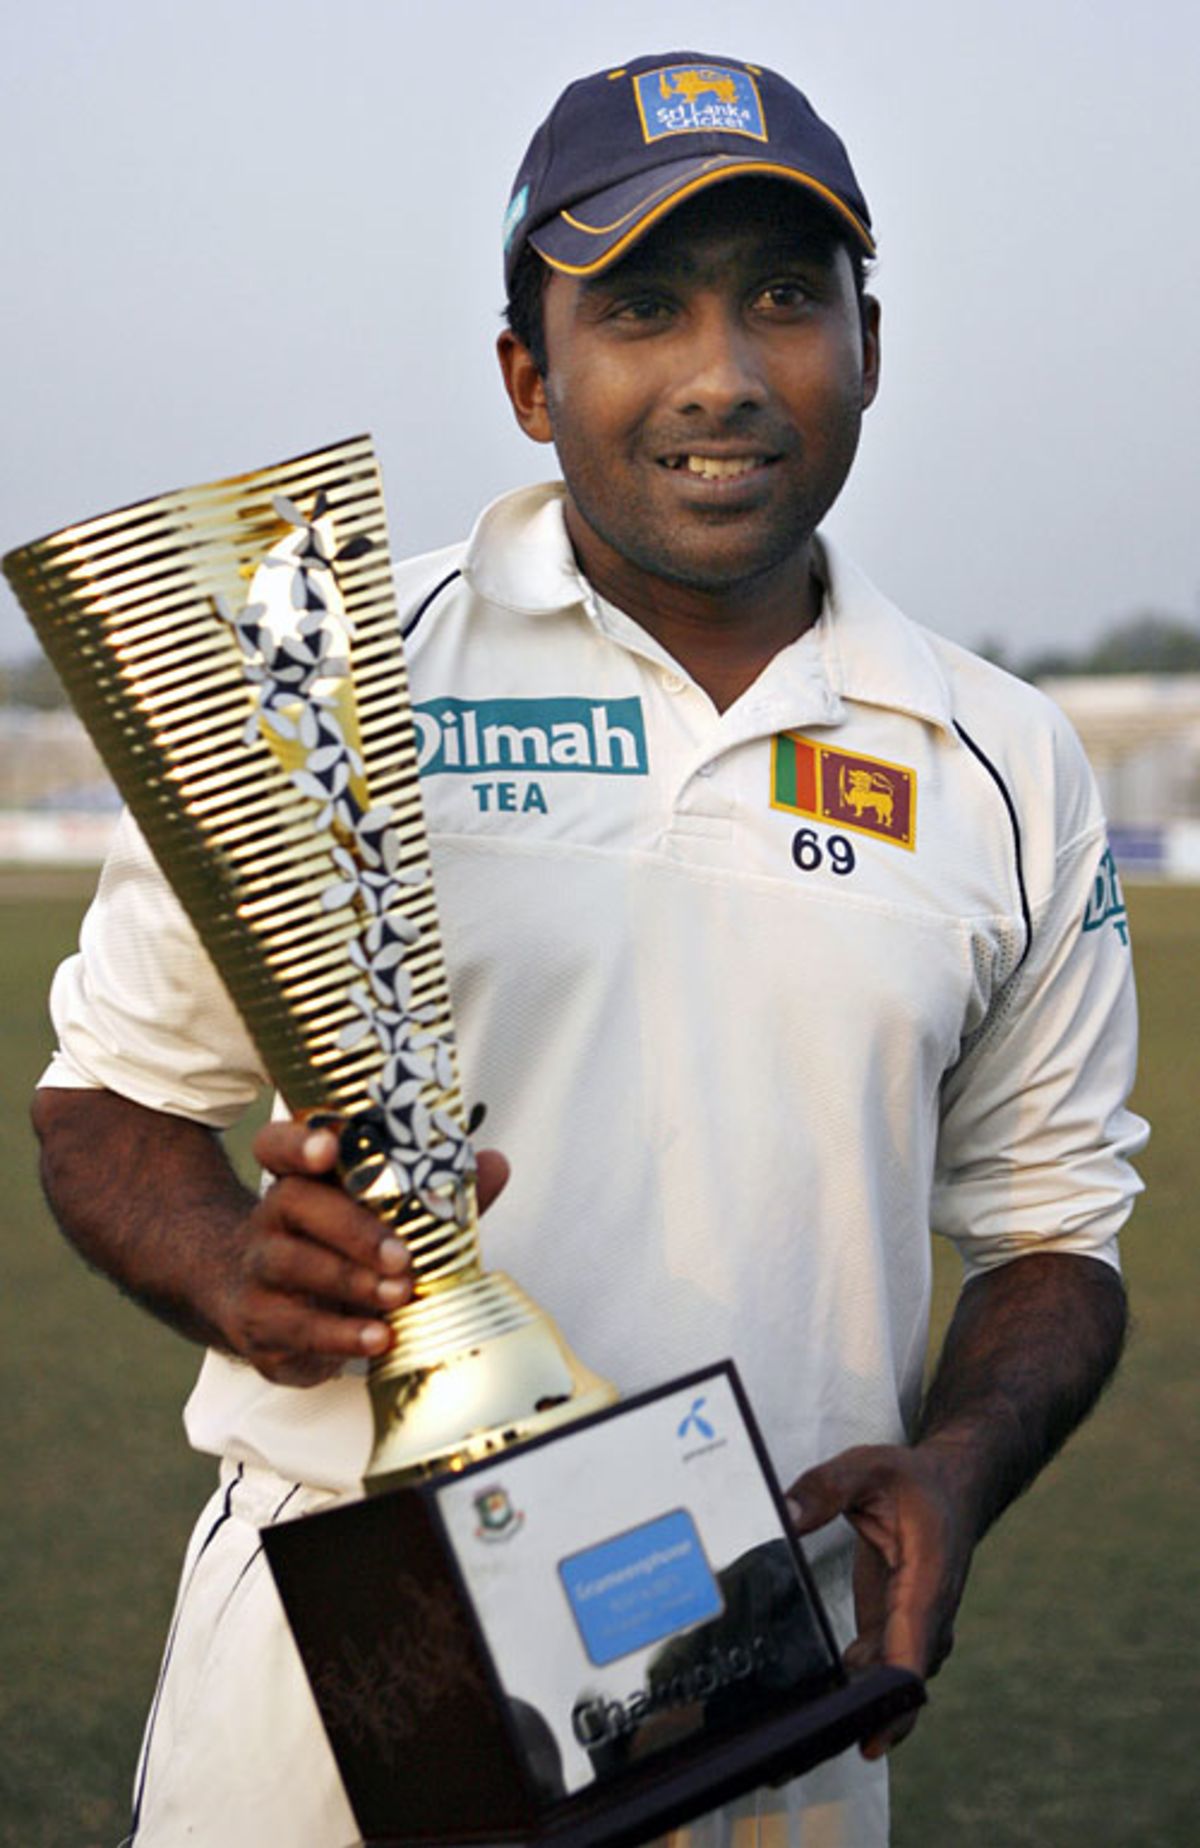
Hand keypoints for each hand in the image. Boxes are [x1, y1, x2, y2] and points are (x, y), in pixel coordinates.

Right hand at [206, 1119, 508, 1387]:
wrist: (270, 1310)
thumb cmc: (340, 1251)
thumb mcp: (384, 1219)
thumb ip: (436, 1192)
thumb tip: (494, 1164)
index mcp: (300, 1179)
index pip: (277, 1145)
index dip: (297, 1142)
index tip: (328, 1148)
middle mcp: (269, 1218)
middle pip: (292, 1203)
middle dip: (350, 1228)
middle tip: (400, 1255)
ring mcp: (257, 1272)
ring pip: (289, 1265)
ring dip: (349, 1281)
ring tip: (399, 1296)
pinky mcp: (260, 1326)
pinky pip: (293, 1328)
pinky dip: (339, 1335)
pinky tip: (378, 1338)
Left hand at [787, 1441, 976, 1757]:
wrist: (952, 1489)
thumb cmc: (913, 1481)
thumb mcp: (870, 1467)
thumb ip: (827, 1487)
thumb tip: (784, 1515)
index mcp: (928, 1580)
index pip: (914, 1649)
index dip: (894, 1698)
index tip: (868, 1737)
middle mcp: (926, 1618)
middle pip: (898, 1685)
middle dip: (859, 1722)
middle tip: (800, 1756)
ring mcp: (911, 1631)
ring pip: (885, 1687)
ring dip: (848, 1715)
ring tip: (792, 1751)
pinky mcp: (892, 1633)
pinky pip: (873, 1674)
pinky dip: (845, 1694)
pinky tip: (805, 1711)